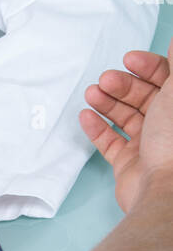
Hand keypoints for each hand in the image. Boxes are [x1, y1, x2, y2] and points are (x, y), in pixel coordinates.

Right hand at [80, 37, 172, 212]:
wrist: (164, 191)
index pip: (166, 79)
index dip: (148, 66)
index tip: (130, 59)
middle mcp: (169, 127)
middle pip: (144, 96)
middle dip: (122, 85)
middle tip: (106, 80)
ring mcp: (150, 146)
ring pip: (125, 117)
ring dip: (107, 102)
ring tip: (92, 94)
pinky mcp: (130, 164)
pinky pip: (110, 142)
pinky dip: (97, 128)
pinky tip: (86, 115)